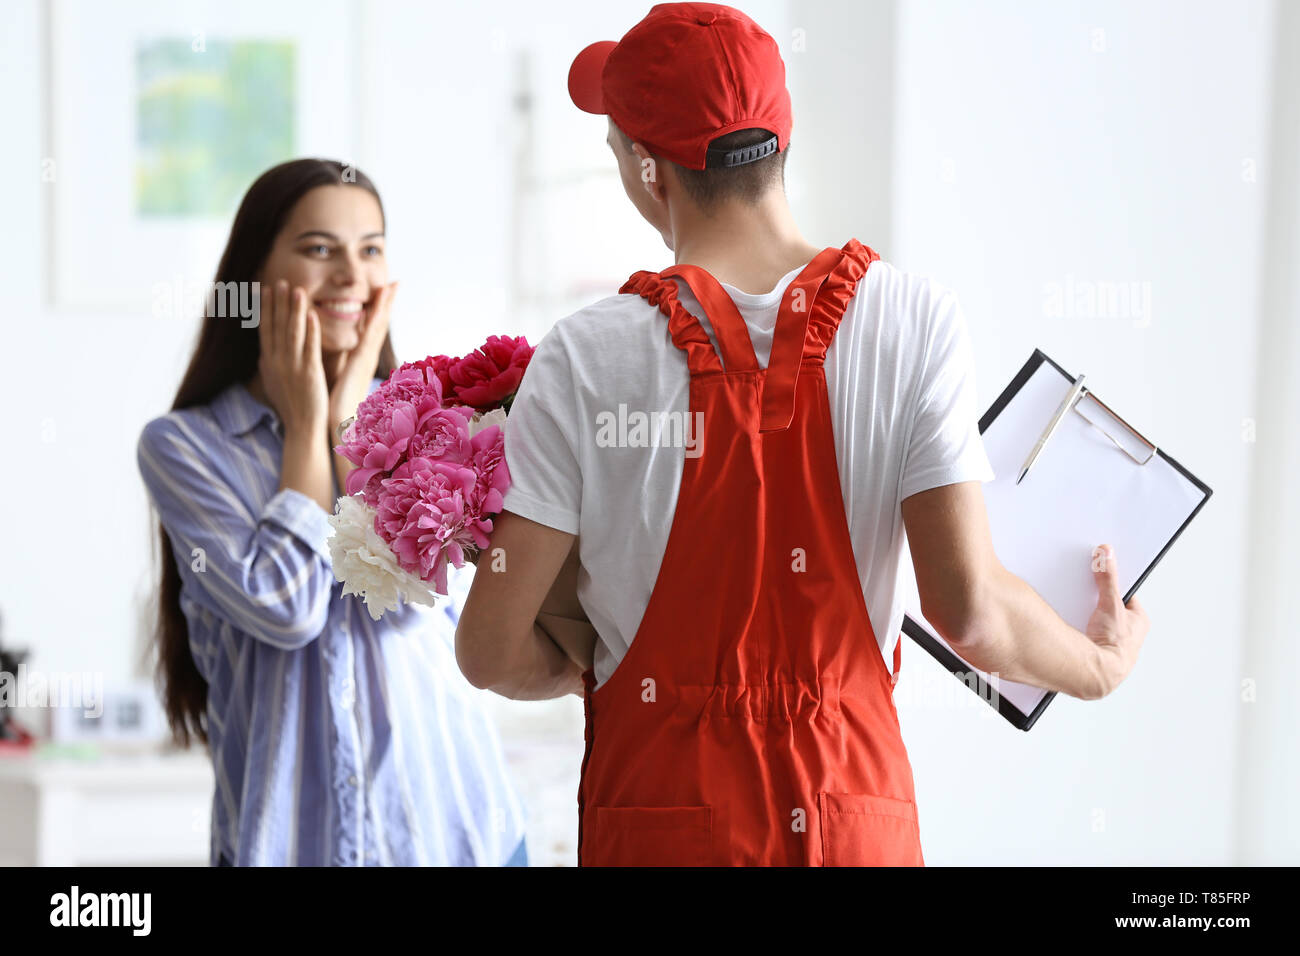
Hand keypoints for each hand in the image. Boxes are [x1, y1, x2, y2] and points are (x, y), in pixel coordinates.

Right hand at [257, 280, 328, 434]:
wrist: (301, 427)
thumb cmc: (290, 407)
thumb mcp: (273, 384)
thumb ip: (268, 367)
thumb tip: (261, 356)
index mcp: (269, 362)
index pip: (265, 329)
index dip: (265, 308)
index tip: (266, 289)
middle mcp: (277, 361)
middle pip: (277, 326)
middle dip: (278, 302)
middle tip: (281, 281)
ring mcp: (292, 366)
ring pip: (292, 332)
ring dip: (294, 310)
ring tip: (297, 290)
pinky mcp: (309, 373)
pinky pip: (309, 347)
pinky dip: (310, 330)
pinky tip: (312, 315)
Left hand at [329, 281, 396, 429]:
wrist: (340, 422)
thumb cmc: (339, 404)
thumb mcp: (341, 376)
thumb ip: (343, 362)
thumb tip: (344, 354)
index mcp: (362, 358)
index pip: (371, 329)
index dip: (379, 310)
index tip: (384, 292)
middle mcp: (368, 356)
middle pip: (380, 323)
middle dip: (387, 302)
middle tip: (395, 282)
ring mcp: (366, 358)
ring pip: (377, 326)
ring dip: (384, 306)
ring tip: (390, 286)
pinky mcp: (360, 363)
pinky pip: (368, 337)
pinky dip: (372, 320)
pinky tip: (374, 306)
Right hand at [1084, 544, 1149, 697]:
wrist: (1097, 674)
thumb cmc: (1114, 647)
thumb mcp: (1111, 604)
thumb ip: (1108, 578)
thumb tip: (1106, 555)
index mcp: (1140, 621)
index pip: (1125, 595)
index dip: (1112, 586)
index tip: (1101, 577)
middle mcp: (1129, 633)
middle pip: (1110, 607)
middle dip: (1097, 602)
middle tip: (1087, 599)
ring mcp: (1113, 644)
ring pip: (1098, 622)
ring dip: (1088, 618)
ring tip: (1080, 618)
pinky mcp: (1098, 653)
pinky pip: (1087, 635)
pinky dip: (1081, 632)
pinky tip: (1075, 632)